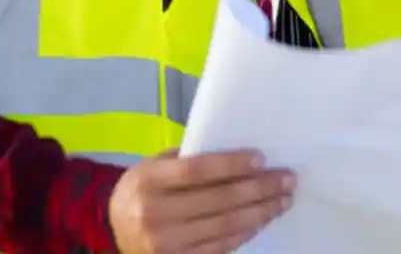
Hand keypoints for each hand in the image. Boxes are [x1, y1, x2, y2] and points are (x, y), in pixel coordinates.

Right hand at [109, 148, 294, 253]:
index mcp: (148, 181)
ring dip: (260, 211)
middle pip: (218, 200)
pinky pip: (221, 246)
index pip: (196, 171)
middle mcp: (155, 214)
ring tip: (283, 198)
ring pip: (225, 226)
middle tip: (287, 179)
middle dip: (259, 189)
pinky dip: (246, 232)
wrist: (112, 229)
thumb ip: (188, 160)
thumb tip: (239, 156)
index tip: (262, 158)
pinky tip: (263, 218)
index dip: (231, 165)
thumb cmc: (143, 189)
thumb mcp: (154, 166)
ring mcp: (167, 244)